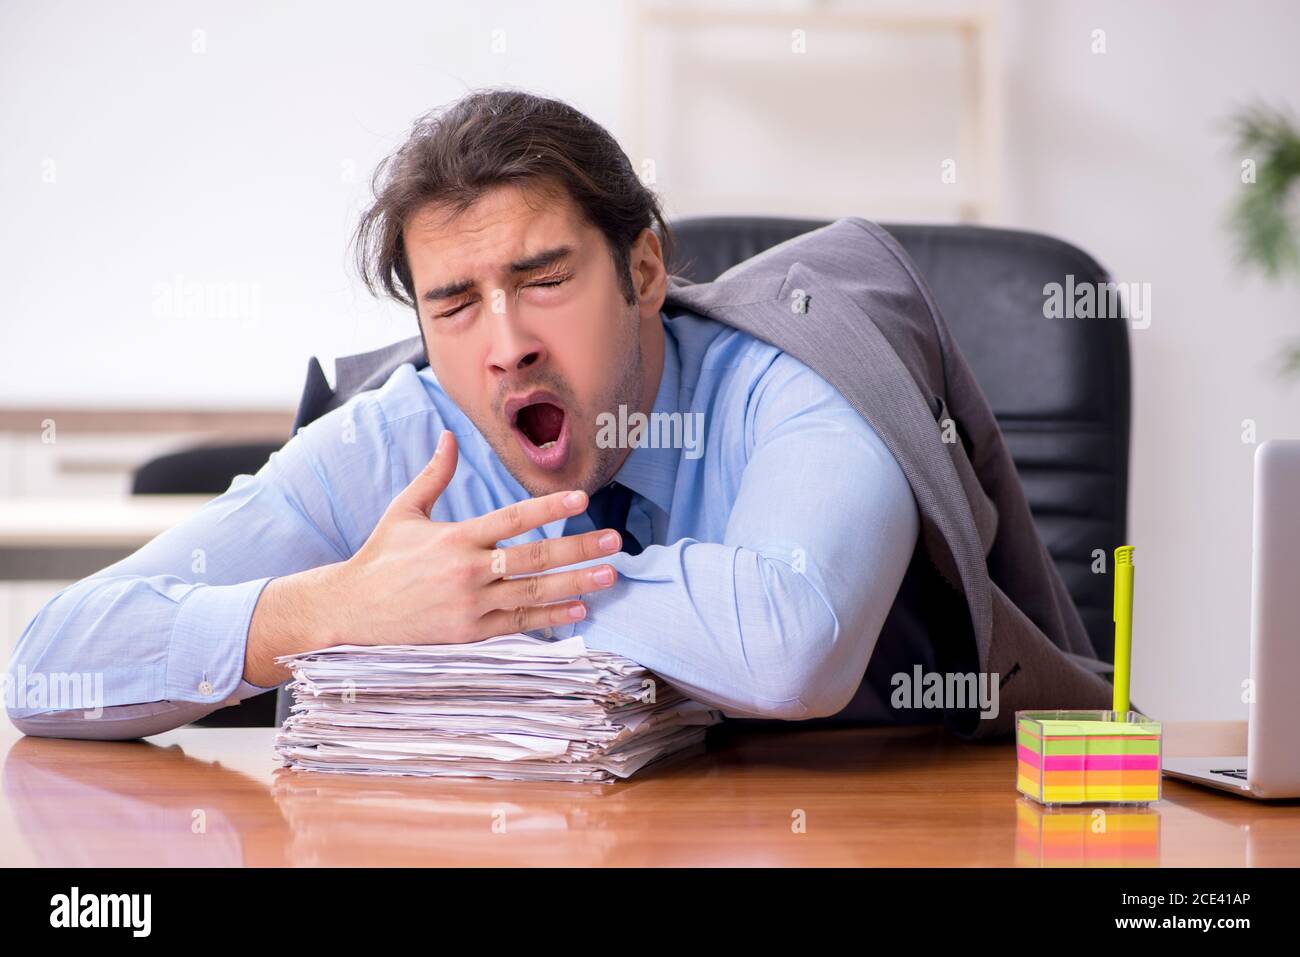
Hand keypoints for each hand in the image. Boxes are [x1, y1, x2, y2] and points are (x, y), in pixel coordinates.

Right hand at [244, 430, 620, 683]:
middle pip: (534, 557)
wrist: (351, 608)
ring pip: (534, 593)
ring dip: (576, 584)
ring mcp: (471, 604)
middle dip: (579, 549)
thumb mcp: (404, 510)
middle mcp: (467, 570)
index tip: (583, 499)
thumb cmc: (380, 556)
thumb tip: (449, 435)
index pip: (513, 518)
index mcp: (455, 537)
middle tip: (614, 542)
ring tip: (609, 576)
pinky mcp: (469, 633)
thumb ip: (434, 474)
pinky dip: (551, 619)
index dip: (549, 507)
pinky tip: (580, 611)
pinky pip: (519, 625)